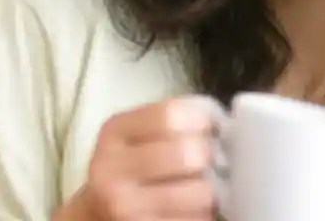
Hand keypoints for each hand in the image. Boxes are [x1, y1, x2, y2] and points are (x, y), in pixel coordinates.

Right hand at [55, 97, 216, 220]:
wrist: (100, 211)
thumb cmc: (131, 169)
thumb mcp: (135, 136)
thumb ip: (171, 123)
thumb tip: (224, 125)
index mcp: (114, 132)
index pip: (170, 114)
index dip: (202, 118)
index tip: (212, 126)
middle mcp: (111, 168)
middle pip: (186, 153)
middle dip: (210, 156)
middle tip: (214, 160)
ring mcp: (123, 206)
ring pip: (200, 192)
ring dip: (214, 191)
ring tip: (204, 188)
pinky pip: (195, 220)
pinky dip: (204, 215)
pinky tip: (193, 209)